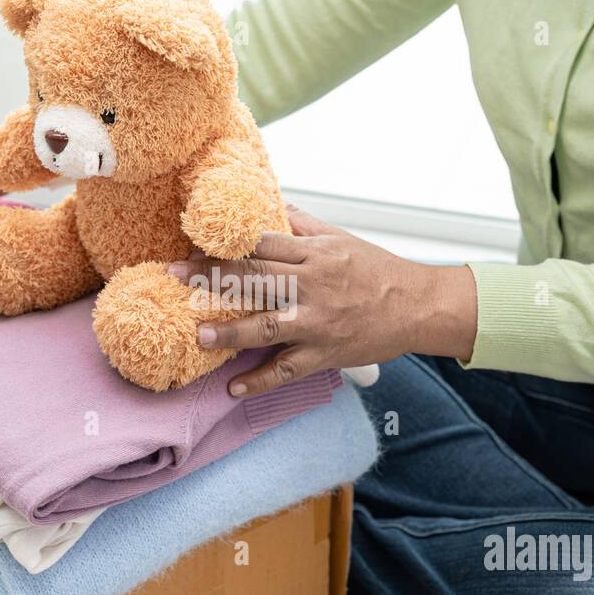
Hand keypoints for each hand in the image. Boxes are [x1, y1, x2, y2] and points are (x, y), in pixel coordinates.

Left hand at [168, 207, 477, 396]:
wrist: (419, 306)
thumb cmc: (378, 270)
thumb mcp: (340, 239)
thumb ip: (303, 225)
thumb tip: (273, 205)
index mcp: (314, 254)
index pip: (260, 244)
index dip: (223, 245)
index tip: (191, 245)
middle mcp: (312, 286)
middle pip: (255, 279)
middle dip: (211, 278)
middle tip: (174, 276)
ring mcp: (318, 323)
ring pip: (267, 325)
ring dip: (230, 331)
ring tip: (199, 335)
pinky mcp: (325, 354)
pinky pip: (287, 369)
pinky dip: (258, 381)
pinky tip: (232, 388)